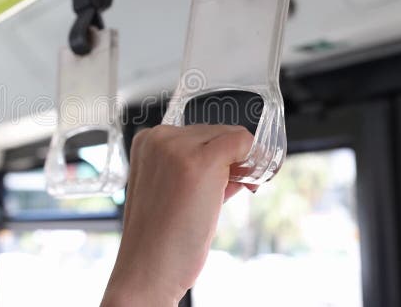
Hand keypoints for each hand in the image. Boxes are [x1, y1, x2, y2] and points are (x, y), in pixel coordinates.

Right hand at [102, 124, 254, 305]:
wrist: (148, 268)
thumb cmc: (159, 238)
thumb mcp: (169, 189)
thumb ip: (194, 167)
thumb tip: (237, 158)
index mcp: (146, 141)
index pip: (198, 133)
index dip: (216, 158)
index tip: (221, 180)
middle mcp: (159, 137)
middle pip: (217, 132)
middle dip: (228, 161)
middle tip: (225, 193)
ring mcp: (179, 147)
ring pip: (231, 137)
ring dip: (238, 165)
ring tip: (223, 197)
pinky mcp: (201, 161)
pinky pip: (243, 143)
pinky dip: (253, 162)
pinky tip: (246, 185)